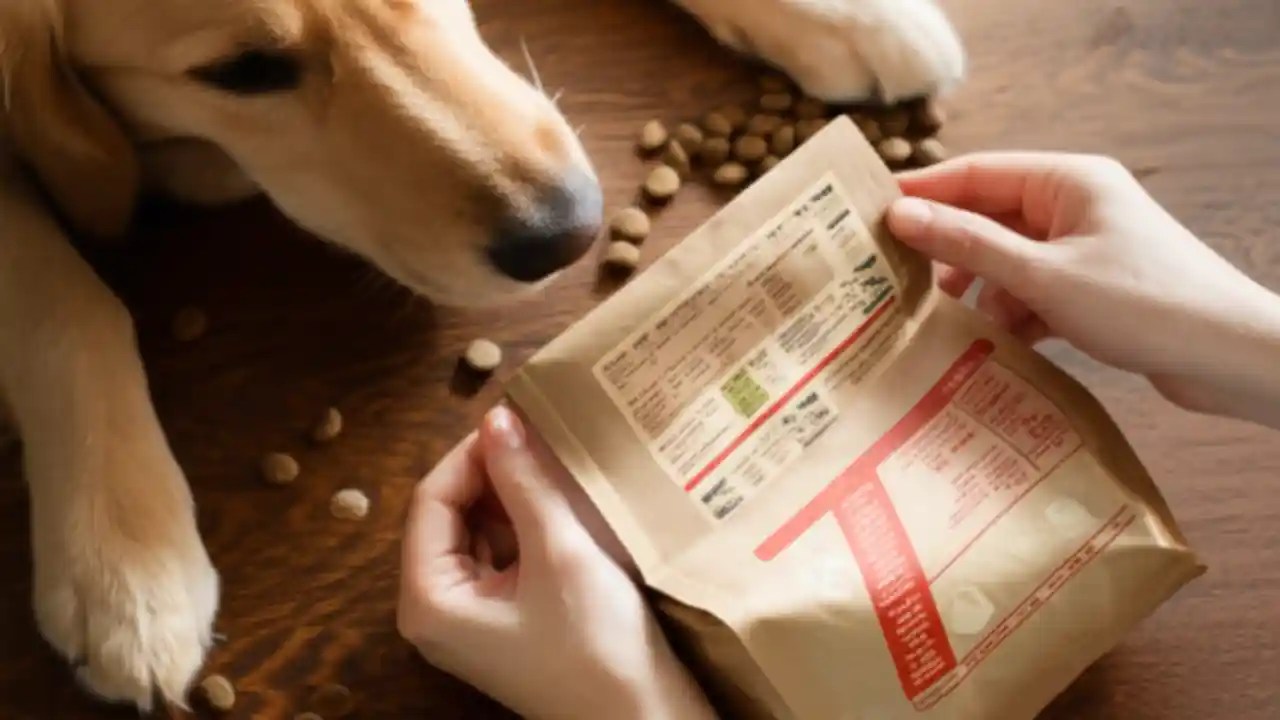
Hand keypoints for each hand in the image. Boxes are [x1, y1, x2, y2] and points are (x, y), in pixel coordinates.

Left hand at [397, 406, 714, 719]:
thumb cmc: (599, 647)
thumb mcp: (560, 551)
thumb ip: (524, 481)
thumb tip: (499, 418)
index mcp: (428, 599)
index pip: (431, 499)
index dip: (473, 453)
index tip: (519, 420)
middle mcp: (437, 611)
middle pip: (450, 514)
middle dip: (493, 473)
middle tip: (542, 439)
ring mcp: (471, 619)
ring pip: (479, 531)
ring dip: (514, 496)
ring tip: (557, 467)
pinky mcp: (505, 621)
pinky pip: (504, 555)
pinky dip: (528, 525)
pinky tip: (562, 505)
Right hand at [887, 152, 1279, 427]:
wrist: (1228, 356)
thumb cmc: (1144, 303)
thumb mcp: (1042, 274)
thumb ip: (968, 245)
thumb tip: (901, 215)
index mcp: (1067, 180)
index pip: (976, 173)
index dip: (921, 192)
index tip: (868, 215)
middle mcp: (1074, 205)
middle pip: (988, 217)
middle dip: (945, 249)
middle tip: (890, 277)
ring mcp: (1084, 247)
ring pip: (1006, 259)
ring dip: (976, 288)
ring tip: (935, 319)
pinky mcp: (1091, 286)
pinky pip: (1031, 290)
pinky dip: (1009, 313)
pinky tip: (986, 342)